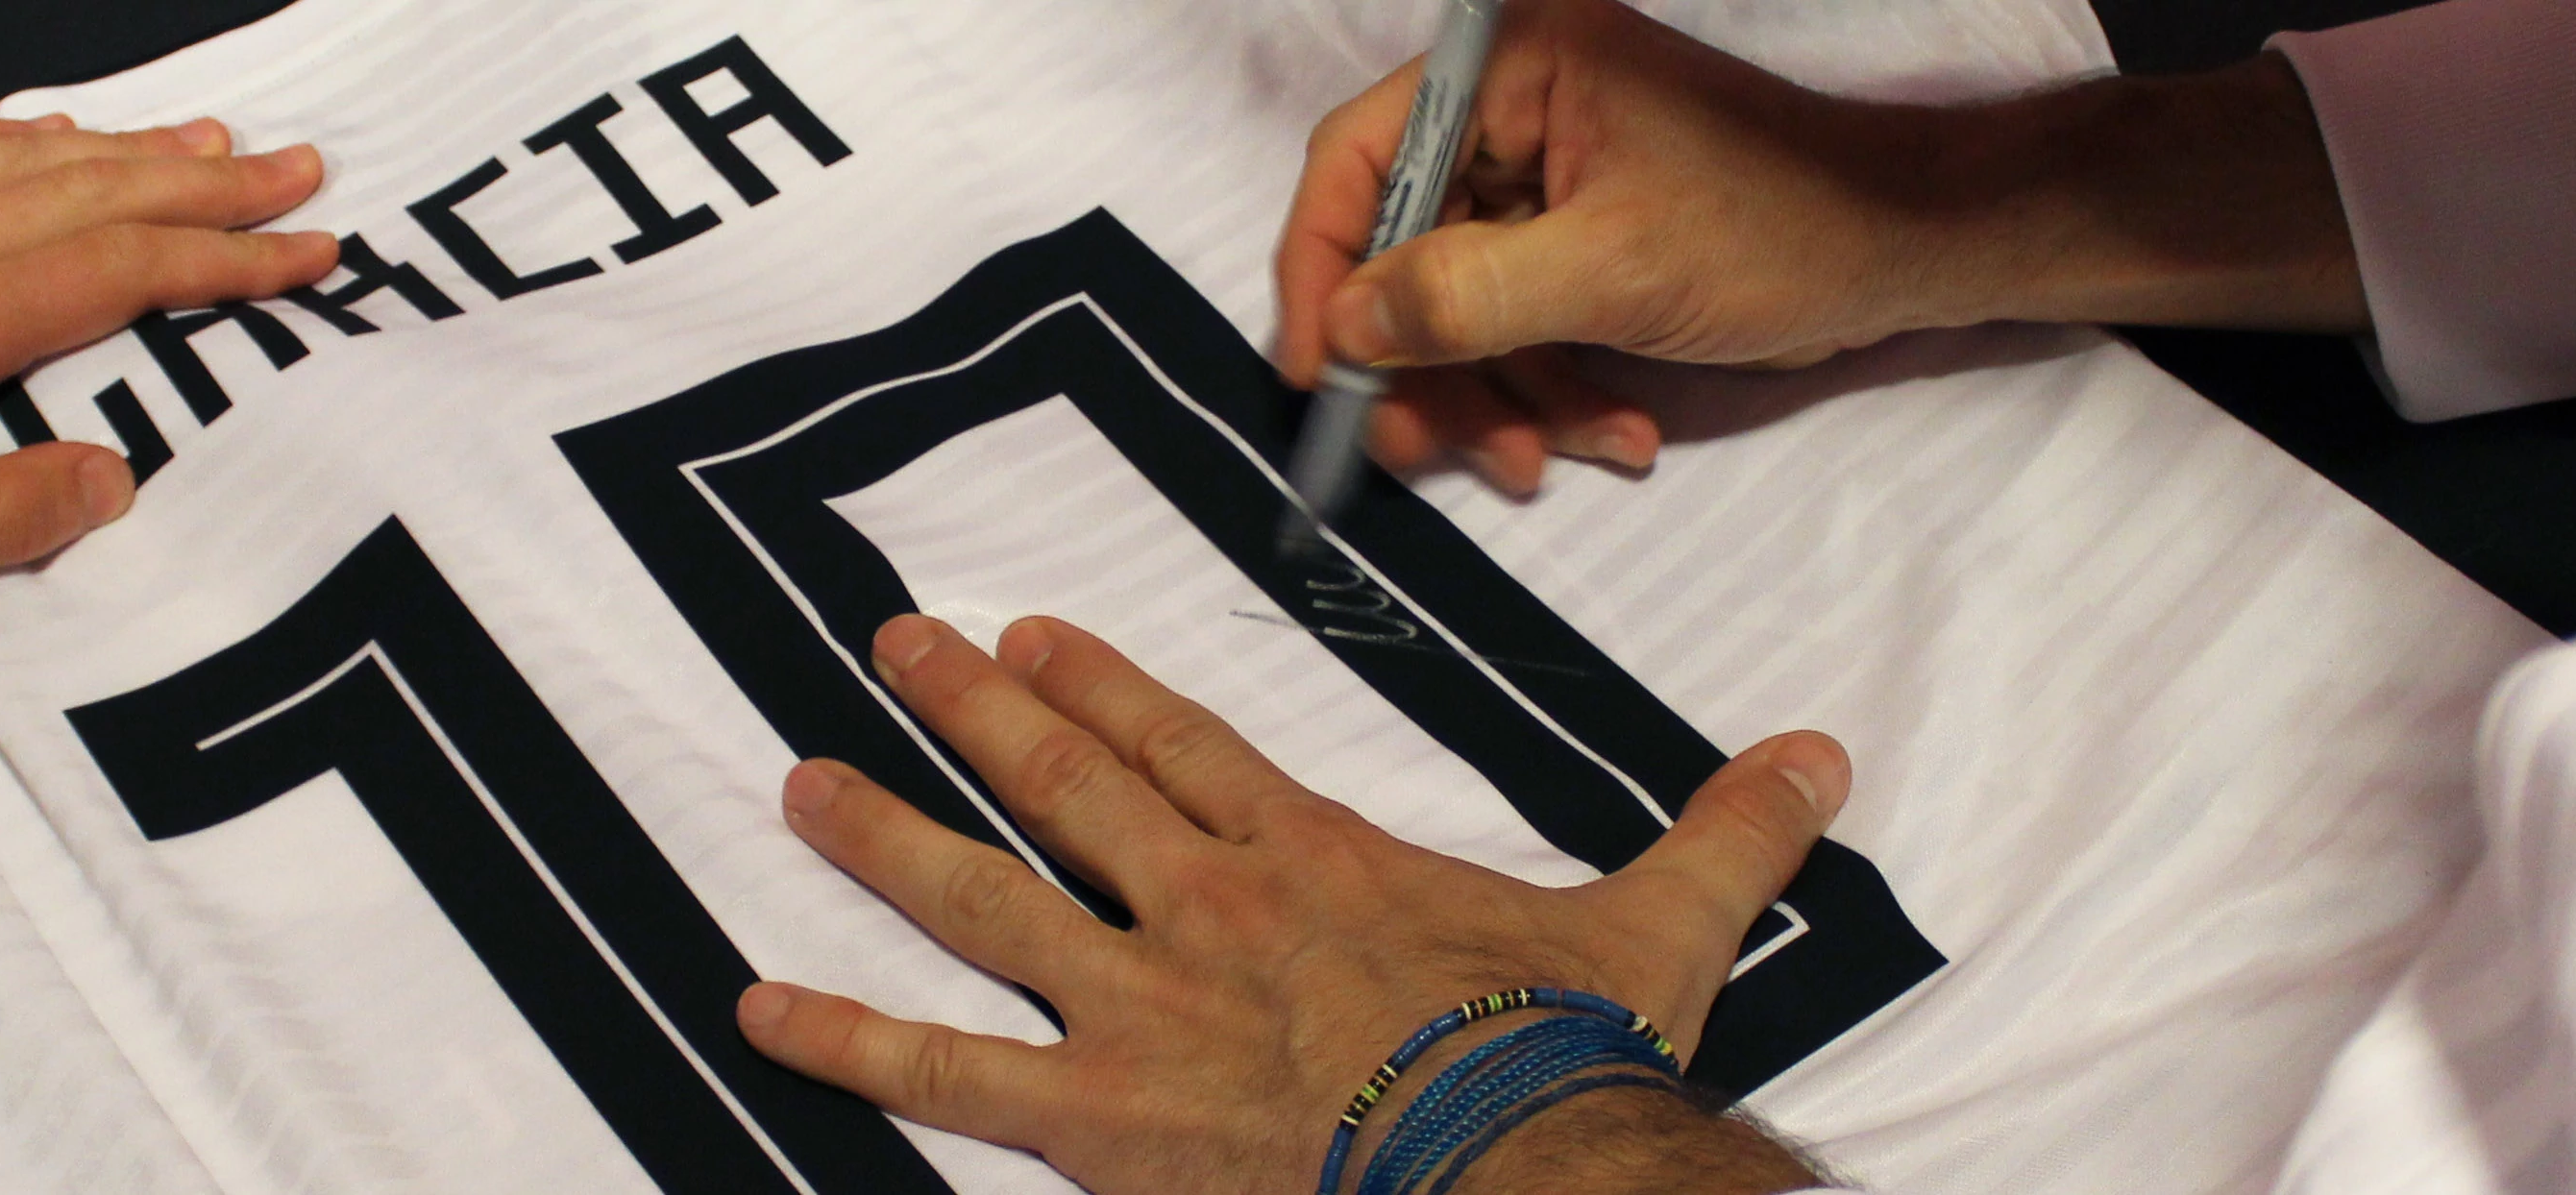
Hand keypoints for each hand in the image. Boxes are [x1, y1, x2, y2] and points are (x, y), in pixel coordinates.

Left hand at [0, 115, 340, 645]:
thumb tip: (116, 476)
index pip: (112, 273)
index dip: (222, 261)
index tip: (312, 252)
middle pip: (79, 192)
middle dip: (200, 184)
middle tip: (299, 168)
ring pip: (4, 155)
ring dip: (115, 145)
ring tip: (202, 136)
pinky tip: (27, 129)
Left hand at [735, 614, 1846, 1194]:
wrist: (1522, 1174)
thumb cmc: (1573, 1066)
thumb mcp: (1663, 934)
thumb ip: (1725, 836)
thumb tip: (1822, 762)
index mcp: (1318, 862)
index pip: (1185, 750)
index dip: (1103, 687)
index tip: (1032, 639)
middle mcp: (1207, 909)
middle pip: (1069, 783)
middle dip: (972, 709)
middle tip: (890, 643)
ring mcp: (1140, 1006)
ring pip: (986, 895)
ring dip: (885, 836)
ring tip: (801, 781)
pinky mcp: (1100, 1116)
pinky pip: (943, 1073)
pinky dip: (842, 1043)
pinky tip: (753, 1010)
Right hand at [1276, 0, 2358, 492]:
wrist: (1918, 252)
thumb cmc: (1784, 229)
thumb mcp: (1611, 272)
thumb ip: (1463, 295)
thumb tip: (1343, 327)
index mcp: (1513, 68)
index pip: (1359, 160)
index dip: (1321, 274)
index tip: (1319, 380)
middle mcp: (1518, 107)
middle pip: (1403, 247)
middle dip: (1430, 366)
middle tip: (1436, 455)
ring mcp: (1553, 173)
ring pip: (1461, 302)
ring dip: (1503, 397)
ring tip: (1558, 460)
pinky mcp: (1587, 235)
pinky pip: (1525, 319)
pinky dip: (1553, 387)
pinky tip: (1614, 434)